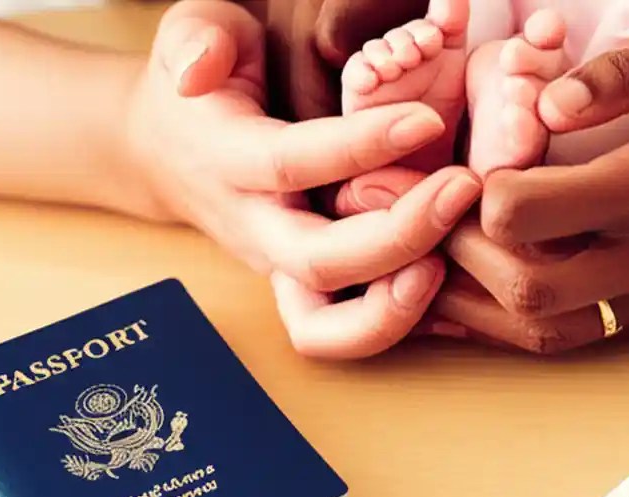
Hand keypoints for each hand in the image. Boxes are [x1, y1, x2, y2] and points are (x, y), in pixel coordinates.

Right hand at [123, 1, 481, 358]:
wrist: (167, 150)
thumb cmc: (202, 83)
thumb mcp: (193, 33)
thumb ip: (198, 39)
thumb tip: (198, 72)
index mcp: (227, 159)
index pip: (291, 163)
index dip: (359, 147)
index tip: (427, 119)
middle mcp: (253, 226)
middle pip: (316, 262)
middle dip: (396, 237)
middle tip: (462, 188)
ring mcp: (277, 266)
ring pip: (322, 327)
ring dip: (391, 311)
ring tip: (452, 262)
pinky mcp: (302, 288)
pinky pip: (344, 331)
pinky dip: (401, 327)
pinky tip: (459, 306)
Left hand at [416, 20, 628, 352]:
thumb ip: (619, 72)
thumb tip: (544, 107)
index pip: (525, 216)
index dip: (478, 190)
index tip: (473, 159)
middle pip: (522, 287)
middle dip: (463, 249)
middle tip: (450, 207)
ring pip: (540, 329)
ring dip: (480, 296)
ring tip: (453, 245)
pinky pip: (569, 336)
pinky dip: (512, 318)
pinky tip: (482, 282)